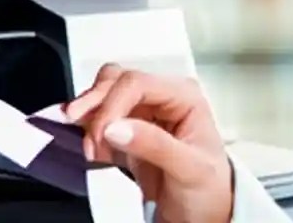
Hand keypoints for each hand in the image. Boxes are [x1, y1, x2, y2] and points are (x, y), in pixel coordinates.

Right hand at [63, 64, 232, 222]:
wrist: (203, 211)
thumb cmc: (208, 186)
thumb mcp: (189, 168)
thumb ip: (155, 145)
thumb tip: (117, 127)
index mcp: (184, 96)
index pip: (138, 83)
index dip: (112, 104)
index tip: (102, 134)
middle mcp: (162, 98)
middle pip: (116, 82)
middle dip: (94, 104)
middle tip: (85, 133)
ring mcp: (143, 113)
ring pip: (103, 96)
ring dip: (89, 116)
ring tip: (91, 147)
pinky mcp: (127, 132)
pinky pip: (99, 119)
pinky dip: (88, 129)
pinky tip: (94, 150)